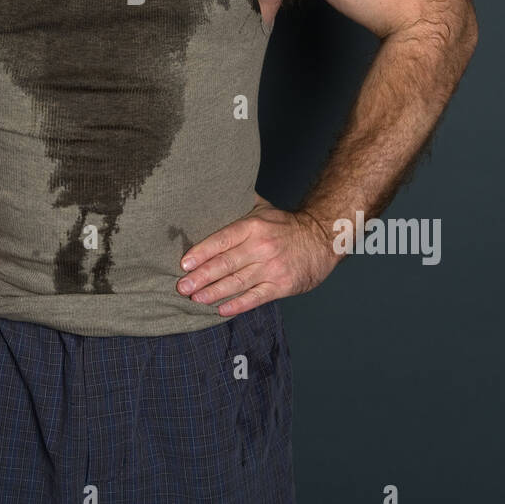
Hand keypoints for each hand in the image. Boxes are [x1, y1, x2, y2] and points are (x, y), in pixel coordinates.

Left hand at [175, 197, 336, 315]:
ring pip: (237, 282)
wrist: (322, 238)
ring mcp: (271, 268)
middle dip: (201, 277)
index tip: (184, 264)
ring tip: (195, 298)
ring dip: (214, 292)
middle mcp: (261, 247)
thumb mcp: (263, 208)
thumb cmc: (285, 225)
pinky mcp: (282, 285)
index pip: (222, 240)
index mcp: (253, 226)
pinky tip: (221, 309)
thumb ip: (238, 204)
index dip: (201, 253)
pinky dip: (238, 305)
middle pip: (226, 264)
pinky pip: (256, 298)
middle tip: (182, 286)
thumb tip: (212, 193)